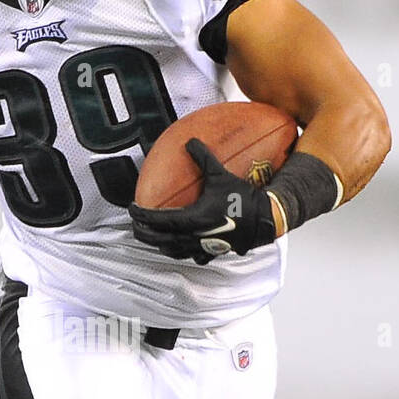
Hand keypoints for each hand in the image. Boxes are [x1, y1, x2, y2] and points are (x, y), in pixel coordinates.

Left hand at [129, 138, 277, 263]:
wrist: (266, 219)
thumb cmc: (243, 198)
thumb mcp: (220, 175)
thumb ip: (203, 158)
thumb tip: (189, 141)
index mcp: (192, 219)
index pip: (158, 219)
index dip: (141, 215)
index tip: (132, 209)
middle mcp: (194, 236)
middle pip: (159, 239)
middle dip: (144, 233)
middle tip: (135, 226)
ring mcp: (203, 247)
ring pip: (173, 251)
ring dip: (159, 245)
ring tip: (152, 238)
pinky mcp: (214, 252)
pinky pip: (191, 257)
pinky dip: (180, 253)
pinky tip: (178, 249)